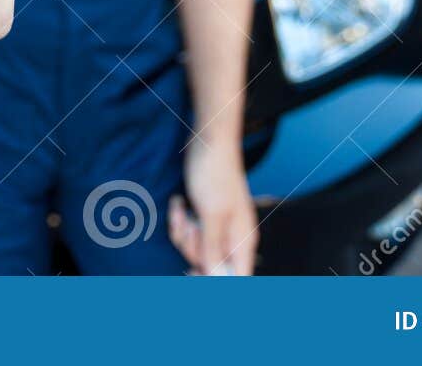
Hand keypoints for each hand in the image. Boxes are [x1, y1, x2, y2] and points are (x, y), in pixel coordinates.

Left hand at [170, 136, 257, 274]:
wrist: (208, 141)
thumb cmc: (214, 174)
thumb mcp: (211, 214)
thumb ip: (212, 249)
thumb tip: (214, 278)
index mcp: (242, 241)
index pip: (235, 279)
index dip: (213, 281)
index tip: (191, 271)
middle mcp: (231, 237)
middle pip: (207, 265)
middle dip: (191, 246)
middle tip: (191, 224)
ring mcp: (216, 226)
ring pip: (192, 247)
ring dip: (181, 230)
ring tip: (183, 208)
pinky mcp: (202, 216)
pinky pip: (186, 231)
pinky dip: (179, 219)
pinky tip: (179, 203)